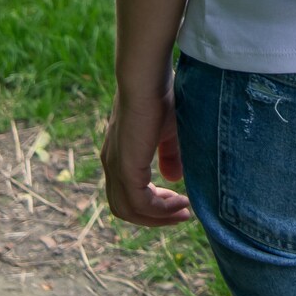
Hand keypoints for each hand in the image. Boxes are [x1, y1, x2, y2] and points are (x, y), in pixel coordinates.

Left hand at [101, 82, 191, 226]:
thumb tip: (173, 179)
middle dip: (155, 216)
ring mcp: (116, 167)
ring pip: (130, 211)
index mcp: (118, 155)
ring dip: (158, 217)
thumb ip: (169, 155)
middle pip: (125, 208)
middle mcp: (112, 164)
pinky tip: (179, 202)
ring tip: (183, 211)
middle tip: (181, 212)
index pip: (127, 192)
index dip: (152, 203)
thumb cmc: (159, 95)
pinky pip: (141, 203)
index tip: (178, 201)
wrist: (146, 78)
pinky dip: (160, 209)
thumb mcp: (168, 130)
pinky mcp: (126, 169)